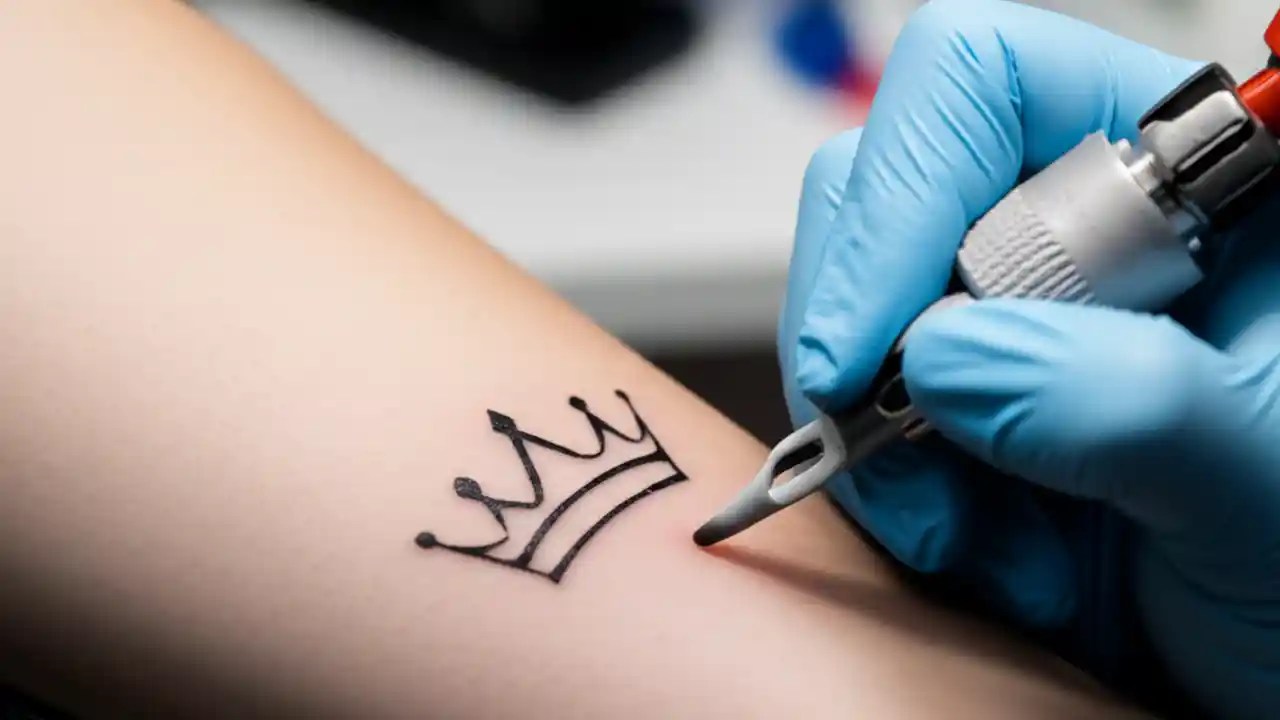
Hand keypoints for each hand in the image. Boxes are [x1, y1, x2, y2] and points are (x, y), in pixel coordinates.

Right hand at [778, 1, 1279, 716]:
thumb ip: (1133, 407)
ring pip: (850, 306)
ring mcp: (1006, 312)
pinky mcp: (959, 391)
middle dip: (875, 346)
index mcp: (1186, 182)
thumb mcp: (1265, 495)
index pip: (986, 83)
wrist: (1272, 662)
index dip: (904, 195)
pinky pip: (851, 400)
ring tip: (989, 543)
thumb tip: (944, 355)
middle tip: (917, 463)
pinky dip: (889, 490)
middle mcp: (1078, 226)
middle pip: (883, 190)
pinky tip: (985, 550)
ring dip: (886, 447)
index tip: (868, 351)